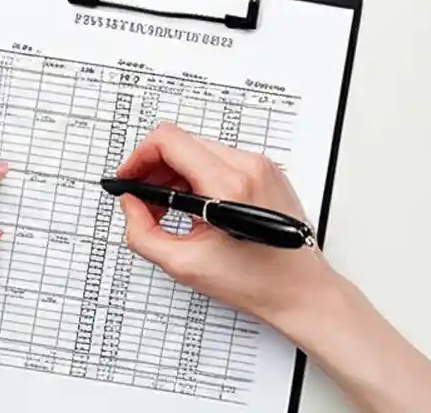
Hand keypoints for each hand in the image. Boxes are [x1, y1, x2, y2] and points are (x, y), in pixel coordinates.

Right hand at [120, 124, 430, 411]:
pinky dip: (199, 176)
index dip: (139, 157)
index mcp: (228, 185)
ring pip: (199, 149)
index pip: (169, 140)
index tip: (129, 178)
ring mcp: (261, 166)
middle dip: (155, 167)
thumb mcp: (185, 264)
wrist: (301, 291)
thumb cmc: (256, 282)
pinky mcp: (267, 171)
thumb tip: (130, 204)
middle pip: (182, 141)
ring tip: (170, 209)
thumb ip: (143, 232)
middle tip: (144, 199)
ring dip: (176, 173)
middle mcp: (248, 166)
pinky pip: (220, 159)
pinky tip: (195, 206)